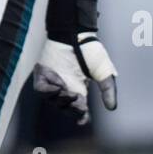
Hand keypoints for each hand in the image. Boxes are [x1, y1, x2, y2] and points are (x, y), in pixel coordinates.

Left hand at [33, 0, 117, 124]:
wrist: (77, 32)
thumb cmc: (90, 49)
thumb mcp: (104, 71)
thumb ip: (108, 89)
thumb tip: (111, 108)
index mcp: (79, 88)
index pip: (78, 109)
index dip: (80, 117)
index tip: (82, 120)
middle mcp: (65, 86)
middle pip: (65, 107)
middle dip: (71, 108)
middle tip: (78, 101)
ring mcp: (53, 80)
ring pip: (52, 100)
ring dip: (61, 100)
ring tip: (70, 92)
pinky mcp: (43, 72)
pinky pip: (41, 89)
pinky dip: (48, 91)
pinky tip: (58, 86)